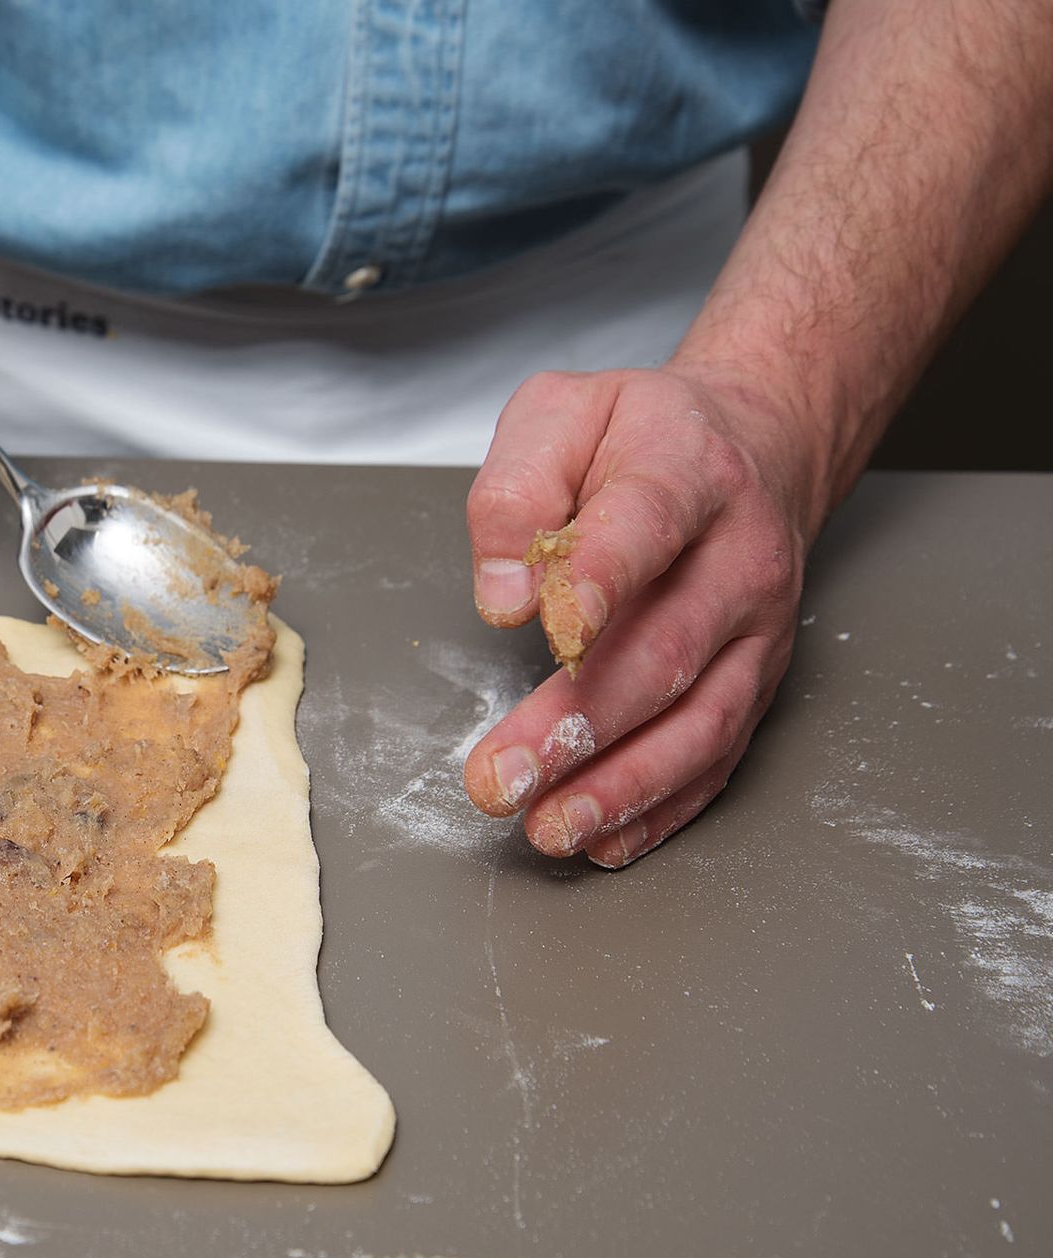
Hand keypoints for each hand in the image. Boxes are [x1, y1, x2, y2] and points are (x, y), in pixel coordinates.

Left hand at [461, 365, 829, 866]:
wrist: (752, 446)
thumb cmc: (637, 438)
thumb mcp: (558, 415)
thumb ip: (518, 490)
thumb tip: (505, 593)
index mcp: (685, 470)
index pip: (646, 524)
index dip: (602, 579)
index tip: (555, 630)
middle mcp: (738, 557)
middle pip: (665, 648)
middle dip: (580, 724)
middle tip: (502, 774)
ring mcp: (758, 631)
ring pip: (700, 721)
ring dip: (621, 785)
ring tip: (548, 826)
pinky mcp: (757, 684)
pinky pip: (719, 758)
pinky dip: (663, 807)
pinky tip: (607, 839)